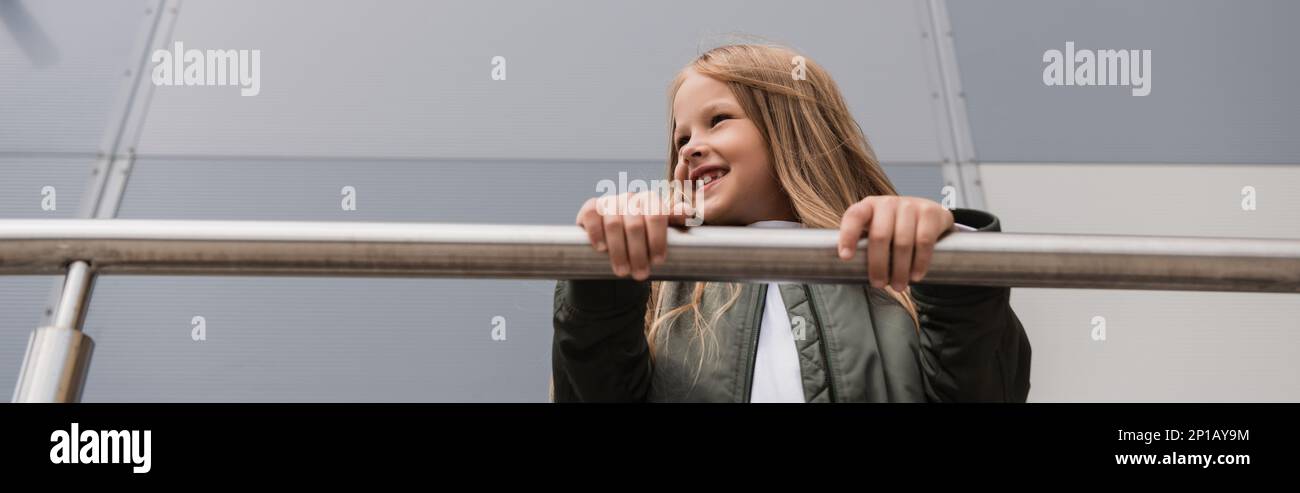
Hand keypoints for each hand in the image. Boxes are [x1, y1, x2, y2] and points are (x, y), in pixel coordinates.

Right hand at [576, 191, 694, 280]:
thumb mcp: (662, 230)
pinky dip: (596, 233)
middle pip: (635, 225)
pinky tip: (601, 249)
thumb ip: (676, 220)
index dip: (657, 240)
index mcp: (650, 200)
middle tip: (641, 275)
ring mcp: (609, 201)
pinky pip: (592, 217)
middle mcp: (630, 197)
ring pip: (613, 224)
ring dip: (619, 251)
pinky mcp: (590, 208)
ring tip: (623, 272)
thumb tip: (688, 211)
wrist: (614, 242)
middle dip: (638, 253)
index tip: (658, 261)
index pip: (656, 215)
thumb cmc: (644, 237)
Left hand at [836, 196, 954, 290]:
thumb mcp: (874, 230)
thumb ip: (863, 245)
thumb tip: (849, 274)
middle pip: (880, 236)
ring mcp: (910, 206)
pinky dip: (920, 262)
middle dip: (878, 265)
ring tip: (898, 286)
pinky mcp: (931, 213)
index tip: (846, 257)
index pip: (853, 217)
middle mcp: (887, 203)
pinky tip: (916, 276)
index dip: (848, 236)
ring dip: (900, 269)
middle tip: (879, 285)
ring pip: (903, 242)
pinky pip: (924, 241)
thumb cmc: (893, 229)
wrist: (928, 215)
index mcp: (867, 207)